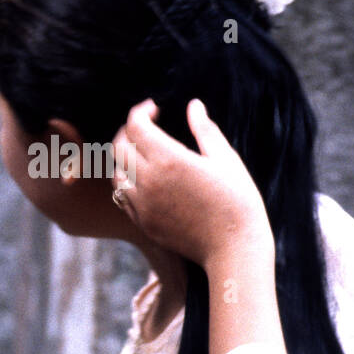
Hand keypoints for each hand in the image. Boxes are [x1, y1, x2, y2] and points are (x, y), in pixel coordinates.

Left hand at [111, 99, 272, 267]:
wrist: (234, 249)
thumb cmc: (237, 201)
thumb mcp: (226, 159)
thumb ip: (205, 130)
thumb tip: (194, 105)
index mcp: (170, 160)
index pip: (136, 126)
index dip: (142, 111)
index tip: (154, 109)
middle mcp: (149, 181)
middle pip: (119, 147)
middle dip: (129, 131)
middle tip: (146, 127)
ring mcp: (143, 205)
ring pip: (116, 173)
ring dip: (125, 158)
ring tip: (144, 154)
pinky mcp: (143, 223)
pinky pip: (123, 197)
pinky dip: (127, 183)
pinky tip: (146, 180)